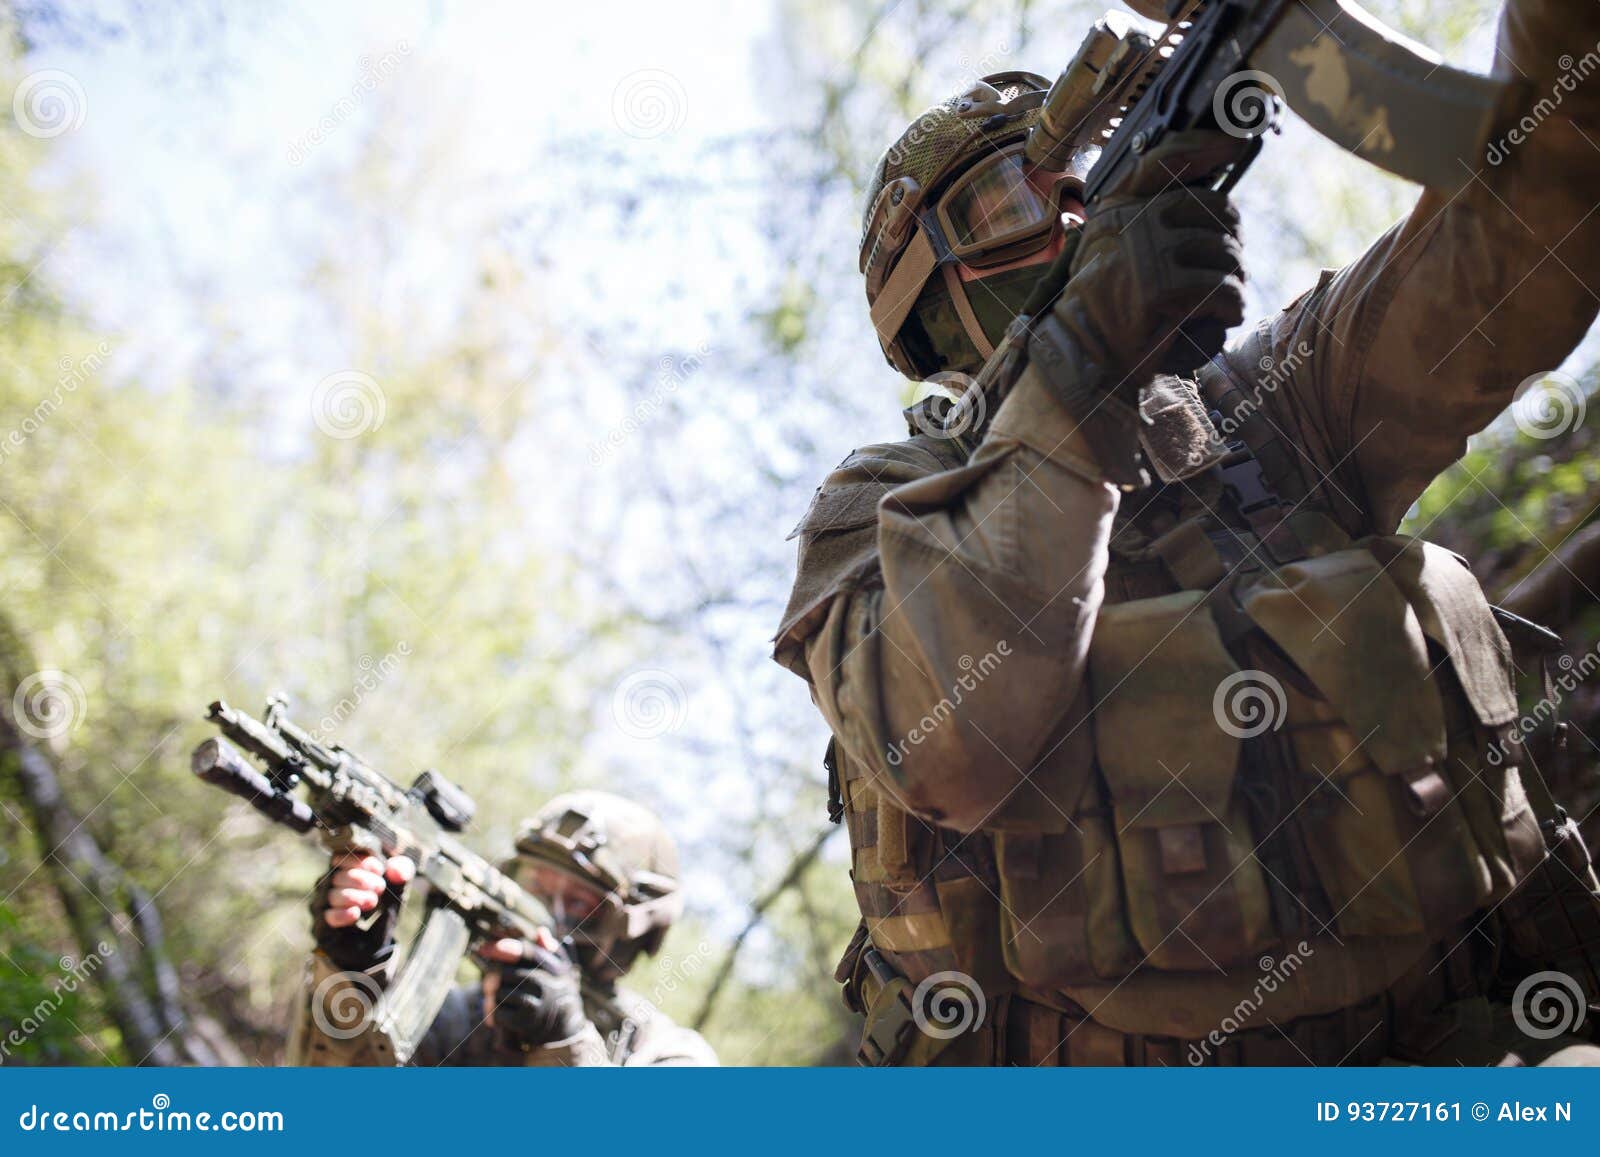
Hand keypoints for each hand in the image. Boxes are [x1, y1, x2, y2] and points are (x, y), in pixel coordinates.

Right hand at [310, 851, 413, 971]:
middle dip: (360, 878)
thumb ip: (400, 879)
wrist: (373, 950)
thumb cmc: (381, 915)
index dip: (359, 859)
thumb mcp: (396, 896)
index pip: (342, 857)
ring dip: (353, 895)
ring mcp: (323, 908)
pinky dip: (341, 914)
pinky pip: (326, 917)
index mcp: (344, 873)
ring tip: (371, 902)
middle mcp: (329, 888)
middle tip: (379, 888)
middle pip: (337, 874)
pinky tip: (355, 914)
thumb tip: (397, 869)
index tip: (379, 868)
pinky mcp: (321, 928)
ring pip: (331, 894)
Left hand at [479, 931, 587, 1051]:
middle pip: (505, 972)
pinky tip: (503, 1011)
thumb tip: (540, 931)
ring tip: (504, 998)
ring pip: (499, 992)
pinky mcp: (524, 1021)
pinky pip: (498, 1011)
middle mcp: (544, 984)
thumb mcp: (563, 969)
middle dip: (495, 975)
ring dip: (496, 995)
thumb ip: (552, 949)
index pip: (527, 953)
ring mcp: (534, 1003)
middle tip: (491, 981)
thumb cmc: (560, 993)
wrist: (566, 1029)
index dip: (506, 948)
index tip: (487, 948)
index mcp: (553, 968)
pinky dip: (495, 1012)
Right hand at [1054, 129, 1249, 385]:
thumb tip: (1209, 190)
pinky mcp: (1158, 289)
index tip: (1235, 141)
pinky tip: (1221, 319)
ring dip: (1234, 282)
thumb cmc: (1110, 312)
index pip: (1164, 159)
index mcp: (1118, 209)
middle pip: (1217, 209)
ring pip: (1227, 253)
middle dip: (1231, 244)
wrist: (1083, 364)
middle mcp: (1130, 221)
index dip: (1205, 144)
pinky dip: (1232, 307)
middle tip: (1223, 275)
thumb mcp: (1115, 254)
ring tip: (1219, 305)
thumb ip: (1149, 221)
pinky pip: (1223, 288)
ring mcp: (1142, 252)